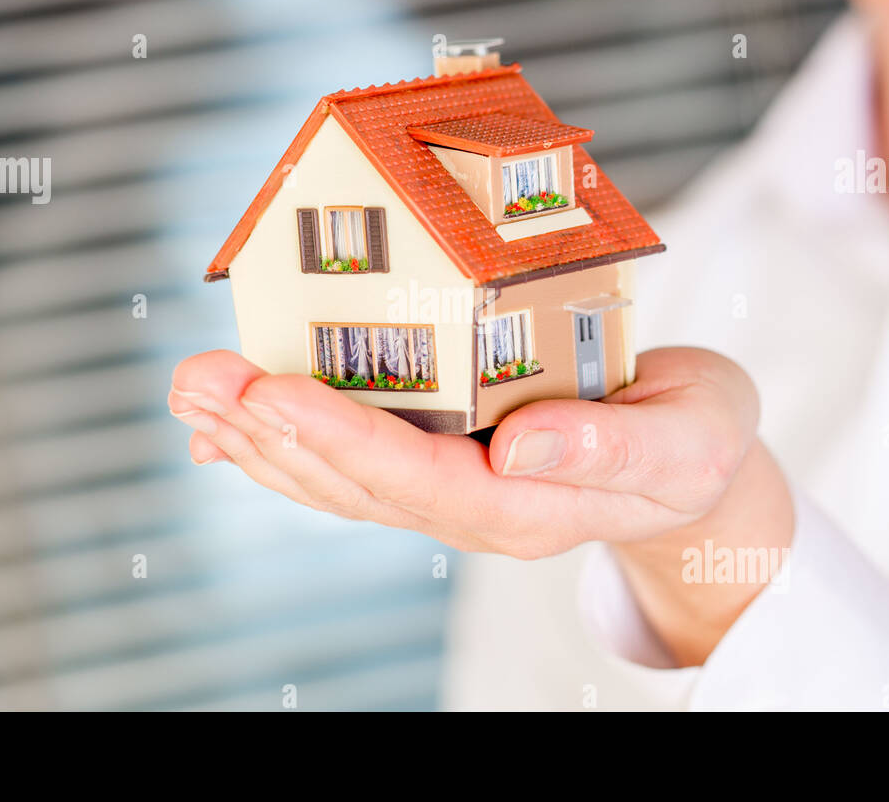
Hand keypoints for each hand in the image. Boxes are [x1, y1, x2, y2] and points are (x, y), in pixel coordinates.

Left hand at [168, 347, 793, 663]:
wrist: (690, 463)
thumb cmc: (695, 439)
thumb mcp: (690, 438)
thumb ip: (615, 448)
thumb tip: (522, 448)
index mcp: (537, 504)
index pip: (427, 481)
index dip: (346, 441)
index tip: (275, 396)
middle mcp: (478, 506)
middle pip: (360, 483)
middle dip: (273, 432)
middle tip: (199, 382)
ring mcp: (452, 491)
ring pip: (340, 478)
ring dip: (259, 436)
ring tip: (192, 392)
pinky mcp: (438, 466)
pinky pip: (350, 465)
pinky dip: (282, 446)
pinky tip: (222, 433)